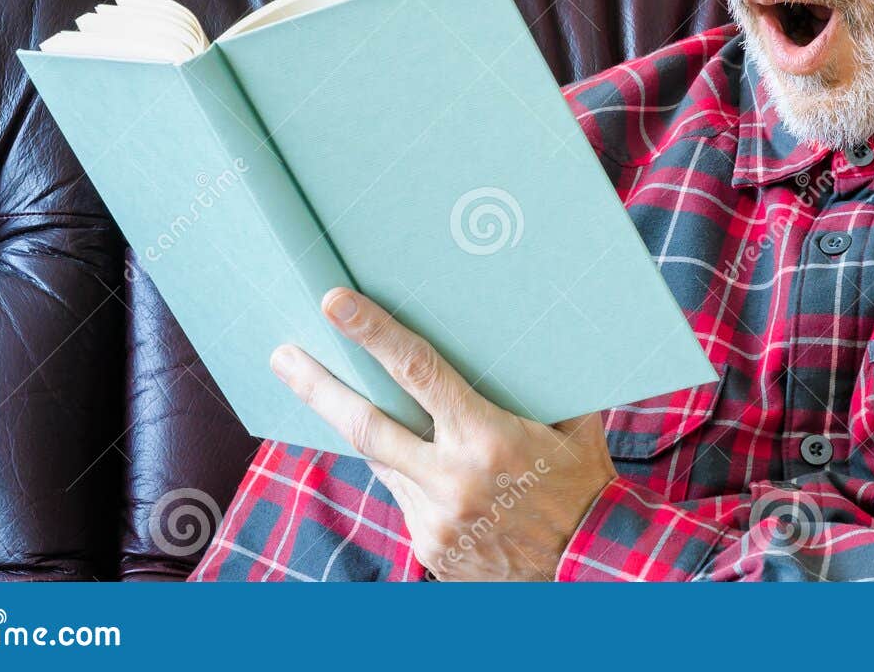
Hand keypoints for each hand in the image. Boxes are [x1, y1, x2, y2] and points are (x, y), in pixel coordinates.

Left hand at [270, 286, 616, 580]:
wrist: (590, 568)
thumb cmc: (586, 486)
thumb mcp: (572, 425)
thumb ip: (536, 384)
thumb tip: (516, 335)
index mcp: (489, 438)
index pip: (418, 373)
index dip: (374, 334)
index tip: (337, 305)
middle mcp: (453, 479)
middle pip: (367, 424)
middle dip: (319, 386)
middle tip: (283, 356)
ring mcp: (435, 519)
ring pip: (382, 461)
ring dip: (362, 429)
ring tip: (334, 397)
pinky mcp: (429, 548)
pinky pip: (404, 497)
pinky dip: (406, 474)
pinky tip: (419, 464)